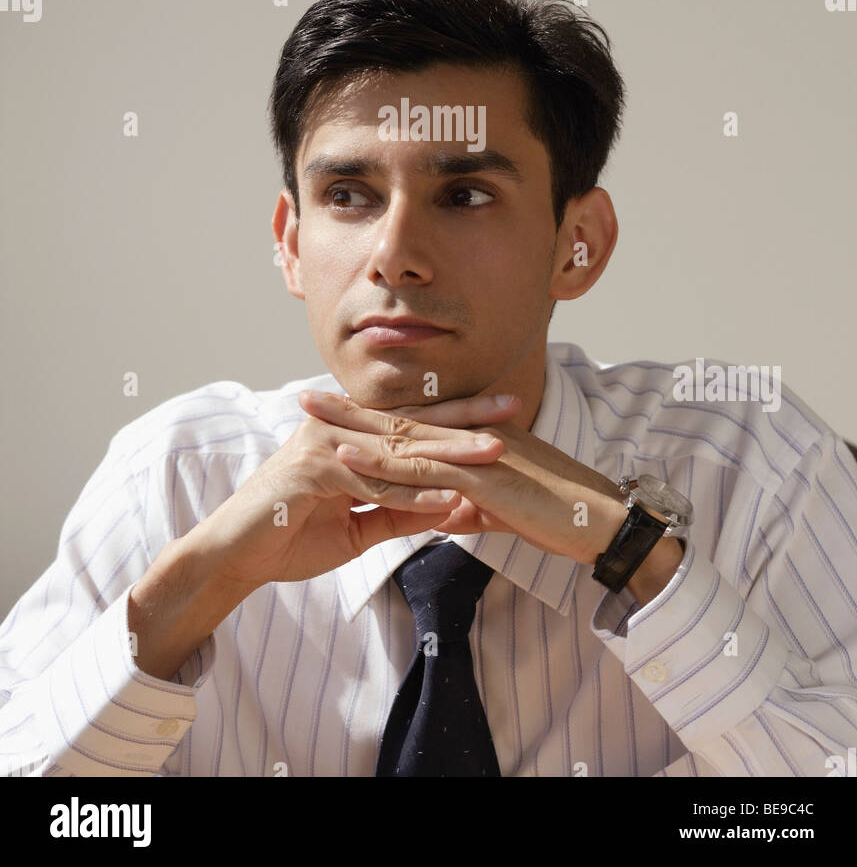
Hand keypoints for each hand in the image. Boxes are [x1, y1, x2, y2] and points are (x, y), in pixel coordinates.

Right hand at [191, 390, 521, 587]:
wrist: (236, 555)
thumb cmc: (291, 536)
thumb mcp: (359, 527)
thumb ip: (401, 512)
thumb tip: (451, 504)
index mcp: (350, 434)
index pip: (413, 422)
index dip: (459, 416)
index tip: (504, 415)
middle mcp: (339, 428)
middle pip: (413, 422)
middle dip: (465, 418)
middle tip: (513, 408)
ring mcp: (325, 444)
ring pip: (400, 448)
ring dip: (450, 451)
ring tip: (494, 453)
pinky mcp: (313, 469)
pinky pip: (374, 482)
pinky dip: (413, 491)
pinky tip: (448, 496)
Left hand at [303, 392, 629, 565]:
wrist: (600, 521)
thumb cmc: (560, 516)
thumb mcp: (504, 512)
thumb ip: (470, 507)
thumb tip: (440, 513)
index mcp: (472, 442)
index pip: (413, 425)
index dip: (371, 416)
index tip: (334, 408)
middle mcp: (468, 437)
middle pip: (397, 420)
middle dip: (349, 409)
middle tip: (305, 396)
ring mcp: (471, 452)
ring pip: (400, 436)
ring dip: (351, 425)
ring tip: (310, 415)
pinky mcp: (478, 475)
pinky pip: (421, 469)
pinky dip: (381, 462)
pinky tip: (348, 457)